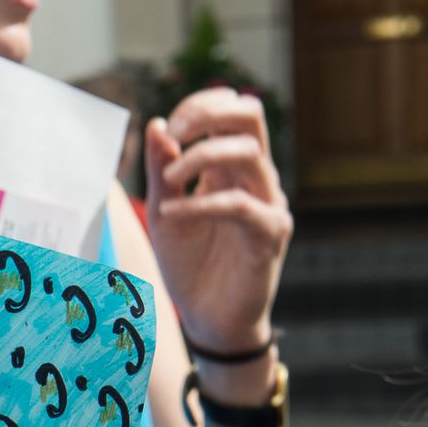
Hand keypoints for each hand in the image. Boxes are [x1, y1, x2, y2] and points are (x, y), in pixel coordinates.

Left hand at [144, 88, 292, 390]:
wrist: (209, 319)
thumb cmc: (190, 264)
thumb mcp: (164, 211)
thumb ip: (162, 170)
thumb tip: (157, 124)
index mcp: (233, 168)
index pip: (232, 111)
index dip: (200, 106)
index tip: (168, 128)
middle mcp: (256, 179)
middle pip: (252, 117)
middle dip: (208, 114)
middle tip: (174, 135)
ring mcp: (268, 204)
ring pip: (249, 154)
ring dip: (201, 157)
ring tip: (168, 182)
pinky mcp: (270, 235)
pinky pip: (240, 206)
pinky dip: (201, 204)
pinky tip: (171, 213)